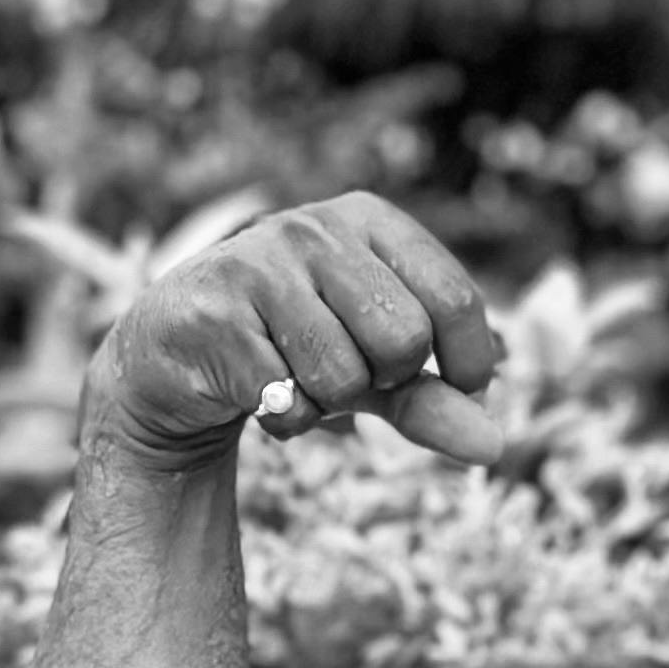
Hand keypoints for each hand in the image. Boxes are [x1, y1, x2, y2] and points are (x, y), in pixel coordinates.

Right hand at [90, 194, 505, 472]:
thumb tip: (495, 446)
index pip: (456, 298)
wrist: (173, 360)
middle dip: (386, 382)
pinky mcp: (214, 314)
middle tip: (344, 371)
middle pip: (406, 339)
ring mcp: (257, 264)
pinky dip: (285, 420)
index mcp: (369, 221)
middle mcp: (314, 228)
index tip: (455, 388)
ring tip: (295, 378)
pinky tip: (256, 391)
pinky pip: (289, 400)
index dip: (468, 363)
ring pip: (346, 375)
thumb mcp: (379, 371)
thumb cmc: (295, 353)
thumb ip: (437, 402)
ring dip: (329, 404)